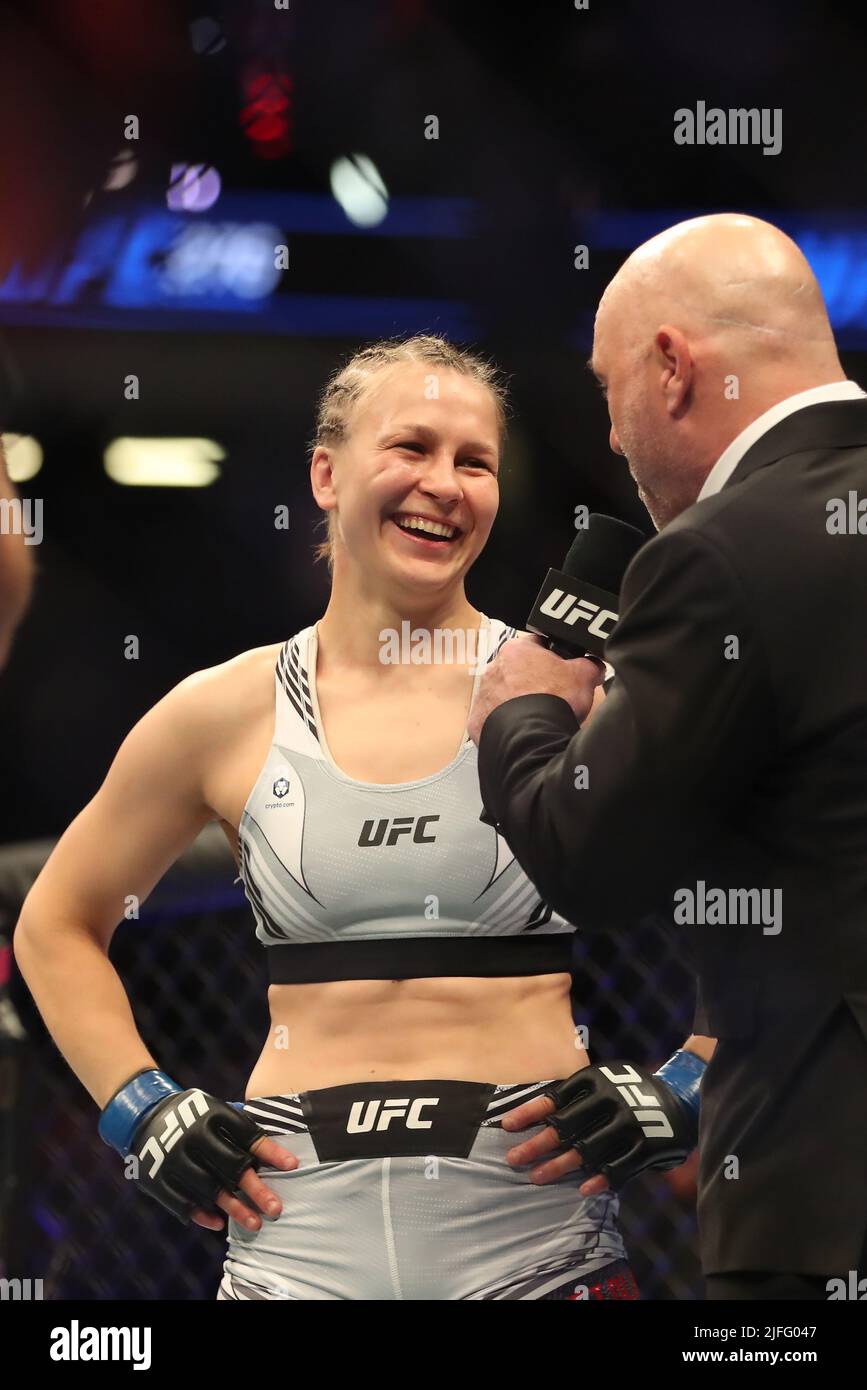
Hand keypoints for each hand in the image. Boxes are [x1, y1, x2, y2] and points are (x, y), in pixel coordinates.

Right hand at [129, 1088, 299, 1227]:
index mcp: (212, 1114)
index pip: (248, 1135)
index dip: (271, 1151)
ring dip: (235, 1209)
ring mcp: (173, 1158)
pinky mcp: (157, 1178)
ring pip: (210, 1189)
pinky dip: (202, 1214)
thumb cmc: (195, 1116)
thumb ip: (240, 1129)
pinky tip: (219, 1223)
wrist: (145, 1116)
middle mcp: (193, 1135)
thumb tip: (277, 1152)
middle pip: (232, 1166)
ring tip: (256, 1224)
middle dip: (257, 1189)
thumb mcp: (215, 1111)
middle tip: (277, 1209)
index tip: (293, 1166)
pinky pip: (182, 1202)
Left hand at [467, 635, 603, 744]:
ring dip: (519, 701)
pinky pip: (494, 718)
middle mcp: (494, 668)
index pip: (538, 644)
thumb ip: (589, 664)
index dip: (554, 656)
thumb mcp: (584, 675)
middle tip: (555, 695)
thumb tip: (594, 665)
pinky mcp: (478, 720)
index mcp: (517, 650)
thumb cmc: (553, 700)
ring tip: (540, 716)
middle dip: (535, 681)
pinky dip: (507, 722)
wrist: (531, 736)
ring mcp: (483, 694)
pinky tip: (524, 729)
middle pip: (520, 670)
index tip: (563, 668)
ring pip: (505, 693)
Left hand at [503, 1062, 696, 1191]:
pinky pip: (619, 1167)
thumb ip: (575, 1097)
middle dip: (537, 1144)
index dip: (530, 1112)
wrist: (680, 1098)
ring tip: (536, 1177)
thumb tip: (530, 1117)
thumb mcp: (603, 1082)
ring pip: (588, 1150)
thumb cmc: (627, 1091)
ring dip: (559, 1166)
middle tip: (513, 1159)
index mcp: (598, 1080)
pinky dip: (599, 1179)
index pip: (556, 1097)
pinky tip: (581, 1189)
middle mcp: (613, 1099)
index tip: (506, 1126)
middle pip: (567, 1126)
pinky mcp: (649, 1146)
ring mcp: (632, 1123)